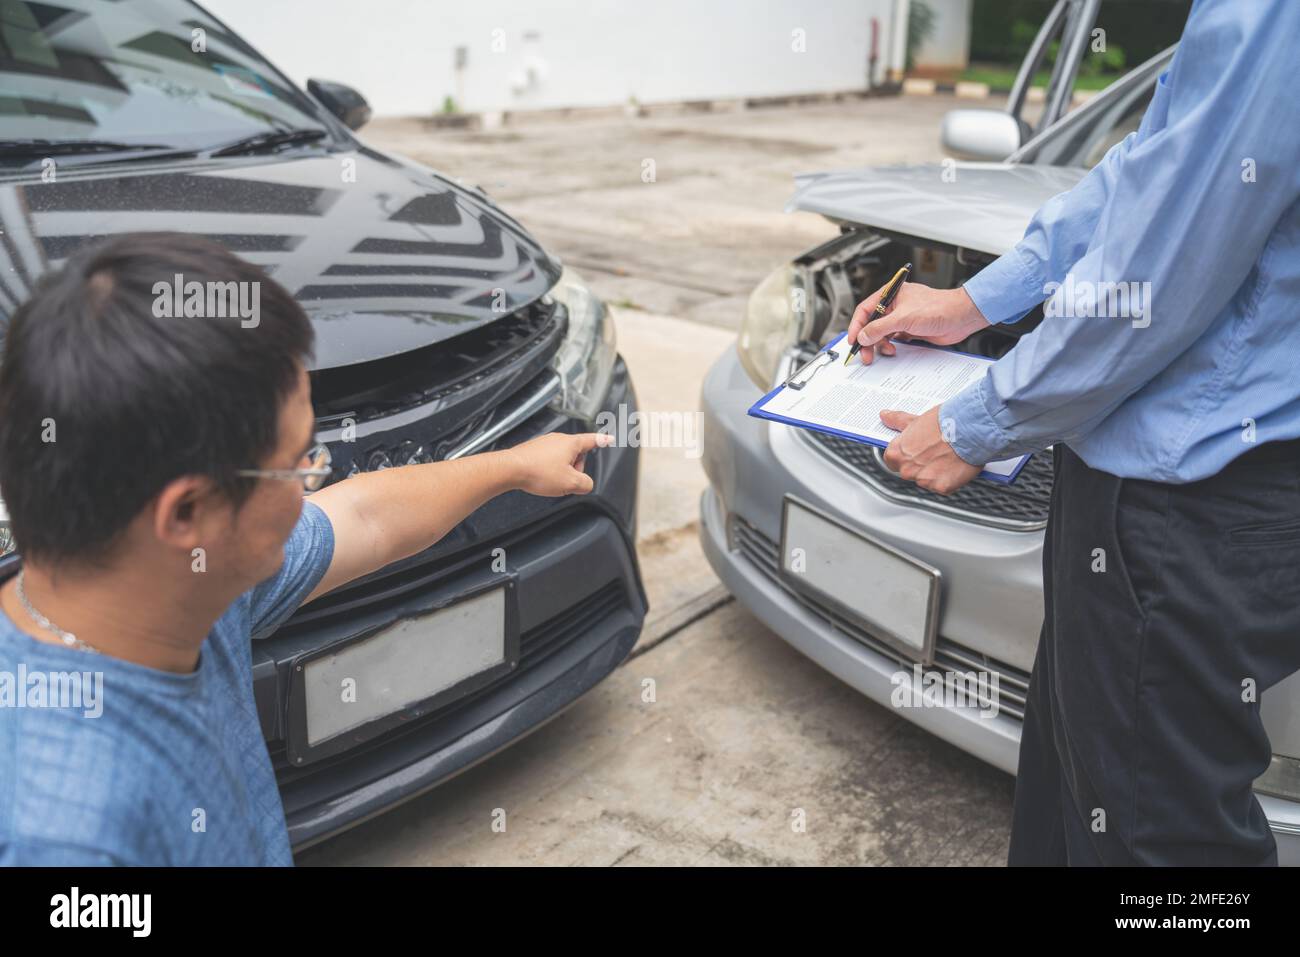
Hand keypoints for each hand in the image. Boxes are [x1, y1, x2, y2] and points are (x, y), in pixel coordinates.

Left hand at [503, 431, 611, 496]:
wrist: (510, 469)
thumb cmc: (539, 473)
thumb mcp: (570, 483)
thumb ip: (586, 484)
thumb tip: (585, 484)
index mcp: (571, 443)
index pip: (592, 441)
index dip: (602, 441)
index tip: (609, 439)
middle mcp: (558, 439)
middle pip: (576, 455)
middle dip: (575, 470)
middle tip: (566, 481)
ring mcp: (545, 443)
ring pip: (562, 460)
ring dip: (561, 472)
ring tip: (549, 480)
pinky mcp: (533, 450)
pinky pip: (548, 461)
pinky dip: (548, 470)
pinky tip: (540, 478)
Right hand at [847, 282, 989, 364]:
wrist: (961, 317)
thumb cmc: (939, 308)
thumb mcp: (903, 318)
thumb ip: (880, 328)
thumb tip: (863, 336)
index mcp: (890, 295)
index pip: (865, 310)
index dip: (856, 326)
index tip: (852, 341)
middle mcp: (894, 306)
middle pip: (872, 324)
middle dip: (867, 340)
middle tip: (865, 354)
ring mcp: (902, 318)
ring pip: (882, 334)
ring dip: (880, 345)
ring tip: (885, 352)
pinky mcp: (910, 330)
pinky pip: (893, 340)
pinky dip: (891, 346)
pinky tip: (894, 350)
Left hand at [880, 406, 980, 495]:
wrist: (969, 429)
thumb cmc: (944, 422)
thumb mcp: (916, 419)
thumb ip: (898, 421)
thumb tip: (886, 416)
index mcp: (897, 453)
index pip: (891, 461)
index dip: (903, 456)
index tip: (913, 451)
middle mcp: (907, 469)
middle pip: (909, 472)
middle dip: (920, 465)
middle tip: (935, 452)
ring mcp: (923, 480)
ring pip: (926, 480)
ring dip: (935, 473)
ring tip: (947, 456)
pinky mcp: (941, 487)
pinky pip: (943, 486)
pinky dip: (949, 479)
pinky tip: (955, 466)